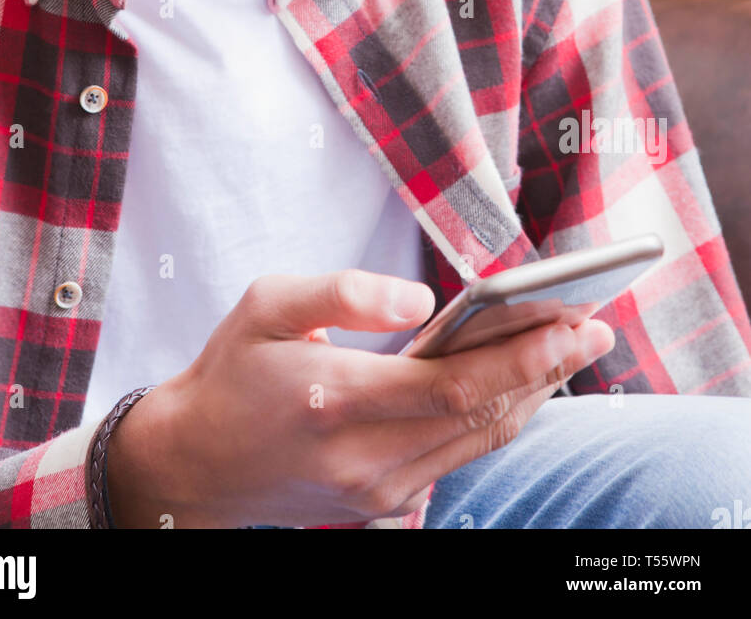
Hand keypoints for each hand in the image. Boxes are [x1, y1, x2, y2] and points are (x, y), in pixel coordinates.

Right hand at [104, 269, 614, 527]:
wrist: (195, 464)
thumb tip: (421, 299)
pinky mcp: (385, 501)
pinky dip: (498, 417)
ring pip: (480, 441)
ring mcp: (379, 489)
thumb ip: (343, 291)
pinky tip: (522, 379)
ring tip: (572, 344)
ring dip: (533, 393)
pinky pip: (460, 456)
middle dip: (548, 368)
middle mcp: (365, 457)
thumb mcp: (266, 303)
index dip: (523, 356)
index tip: (573, 319)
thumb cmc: (234, 369)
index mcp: (335, 399)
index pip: (455, 385)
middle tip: (596, 323)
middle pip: (483, 416)